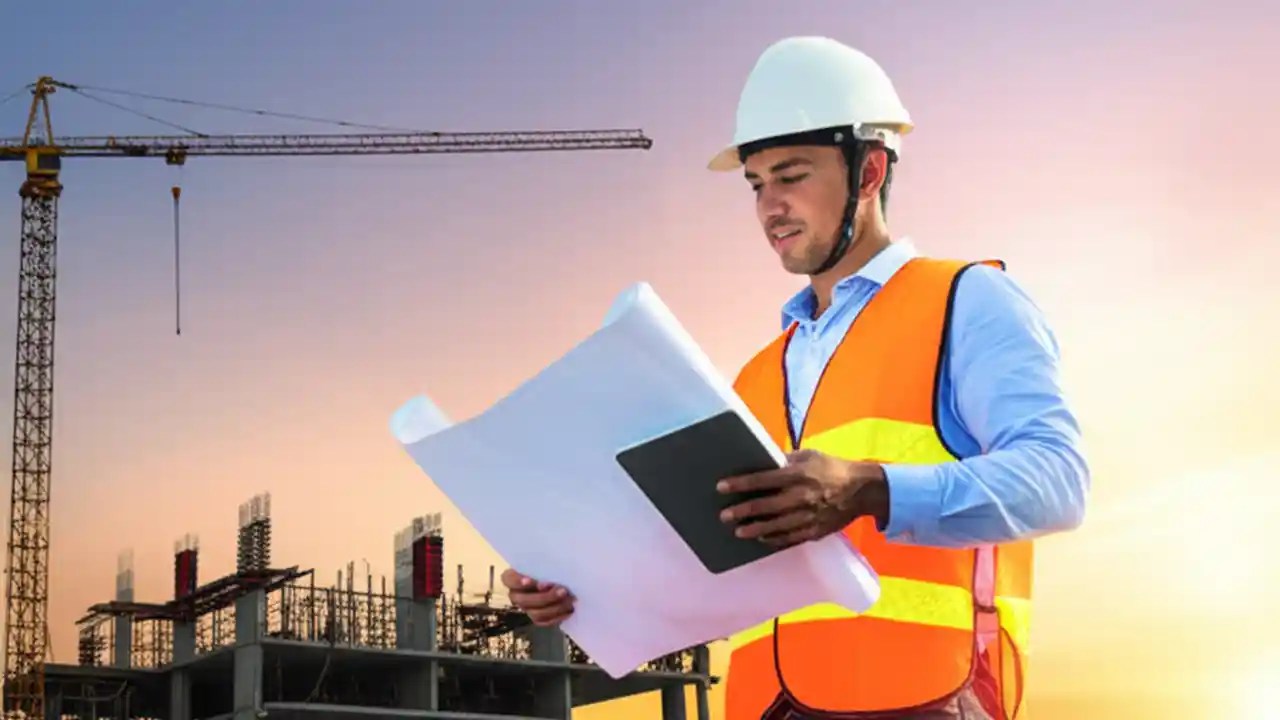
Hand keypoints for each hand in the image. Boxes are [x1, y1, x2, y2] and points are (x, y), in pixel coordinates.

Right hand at [500, 567, 574, 626]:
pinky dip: (557, 617)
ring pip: (535, 614)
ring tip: (570, 600)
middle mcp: (516, 595)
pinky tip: (569, 611)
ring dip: (554, 608)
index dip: (519, 582)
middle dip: (545, 597)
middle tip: (562, 591)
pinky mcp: (536, 618)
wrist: (555, 577)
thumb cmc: (547, 565)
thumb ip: (545, 565)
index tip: (531, 580)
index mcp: (512, 578)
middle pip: (524, 601)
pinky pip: (544, 622)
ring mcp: (526, 608)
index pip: (509, 580)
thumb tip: (554, 567)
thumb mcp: (544, 561)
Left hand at [716, 448, 888, 547]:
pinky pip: (790, 538)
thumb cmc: (832, 468)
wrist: (862, 490)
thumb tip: (763, 461)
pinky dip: (774, 539)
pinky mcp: (815, 531)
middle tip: (724, 515)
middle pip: (765, 506)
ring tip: (738, 531)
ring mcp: (808, 516)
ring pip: (775, 526)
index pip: (762, 480)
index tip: (721, 487)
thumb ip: (786, 459)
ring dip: (754, 530)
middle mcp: (801, 496)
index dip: (740, 484)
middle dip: (742, 511)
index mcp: (798, 474)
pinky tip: (761, 539)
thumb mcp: (810, 455)